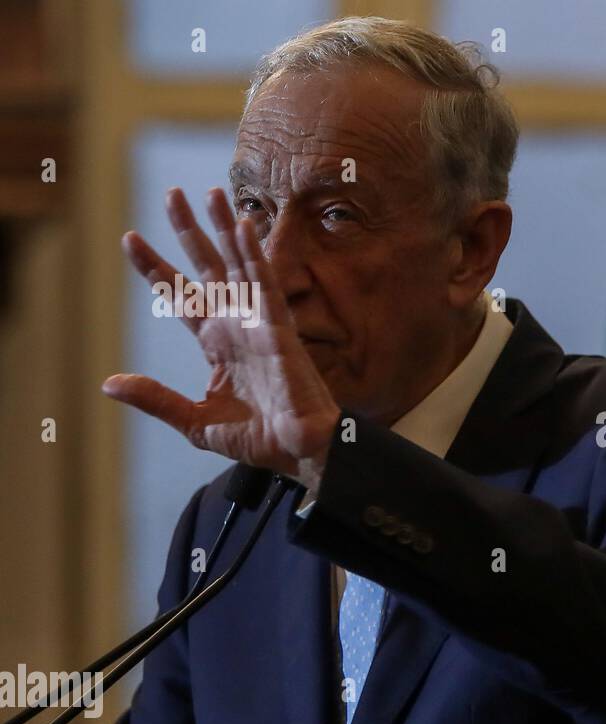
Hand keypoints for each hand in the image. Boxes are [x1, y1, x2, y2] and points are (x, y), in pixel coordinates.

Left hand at [105, 187, 340, 491]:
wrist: (297, 451)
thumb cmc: (257, 440)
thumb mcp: (195, 421)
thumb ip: (156, 399)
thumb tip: (109, 384)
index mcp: (216, 343)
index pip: (180, 296)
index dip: (155, 267)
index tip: (130, 239)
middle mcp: (235, 324)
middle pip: (207, 266)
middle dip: (189, 231)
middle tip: (172, 195)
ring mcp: (257, 322)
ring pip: (237, 264)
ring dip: (223, 228)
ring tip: (209, 192)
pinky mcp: (279, 327)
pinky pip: (265, 283)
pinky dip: (254, 254)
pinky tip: (243, 225)